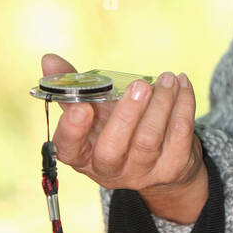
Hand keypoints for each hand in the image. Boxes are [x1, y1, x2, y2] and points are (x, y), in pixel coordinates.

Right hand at [40, 52, 204, 196]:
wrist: (163, 161)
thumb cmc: (118, 129)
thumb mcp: (95, 110)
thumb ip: (73, 86)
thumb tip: (49, 59)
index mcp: (83, 155)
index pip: (69, 149)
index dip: (73, 131)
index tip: (81, 107)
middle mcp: (110, 169)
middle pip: (113, 149)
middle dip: (126, 115)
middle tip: (140, 85)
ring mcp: (142, 172)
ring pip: (149, 139)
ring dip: (161, 103)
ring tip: (167, 78)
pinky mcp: (173, 167)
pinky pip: (179, 134)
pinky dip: (183, 105)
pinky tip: (182, 85)